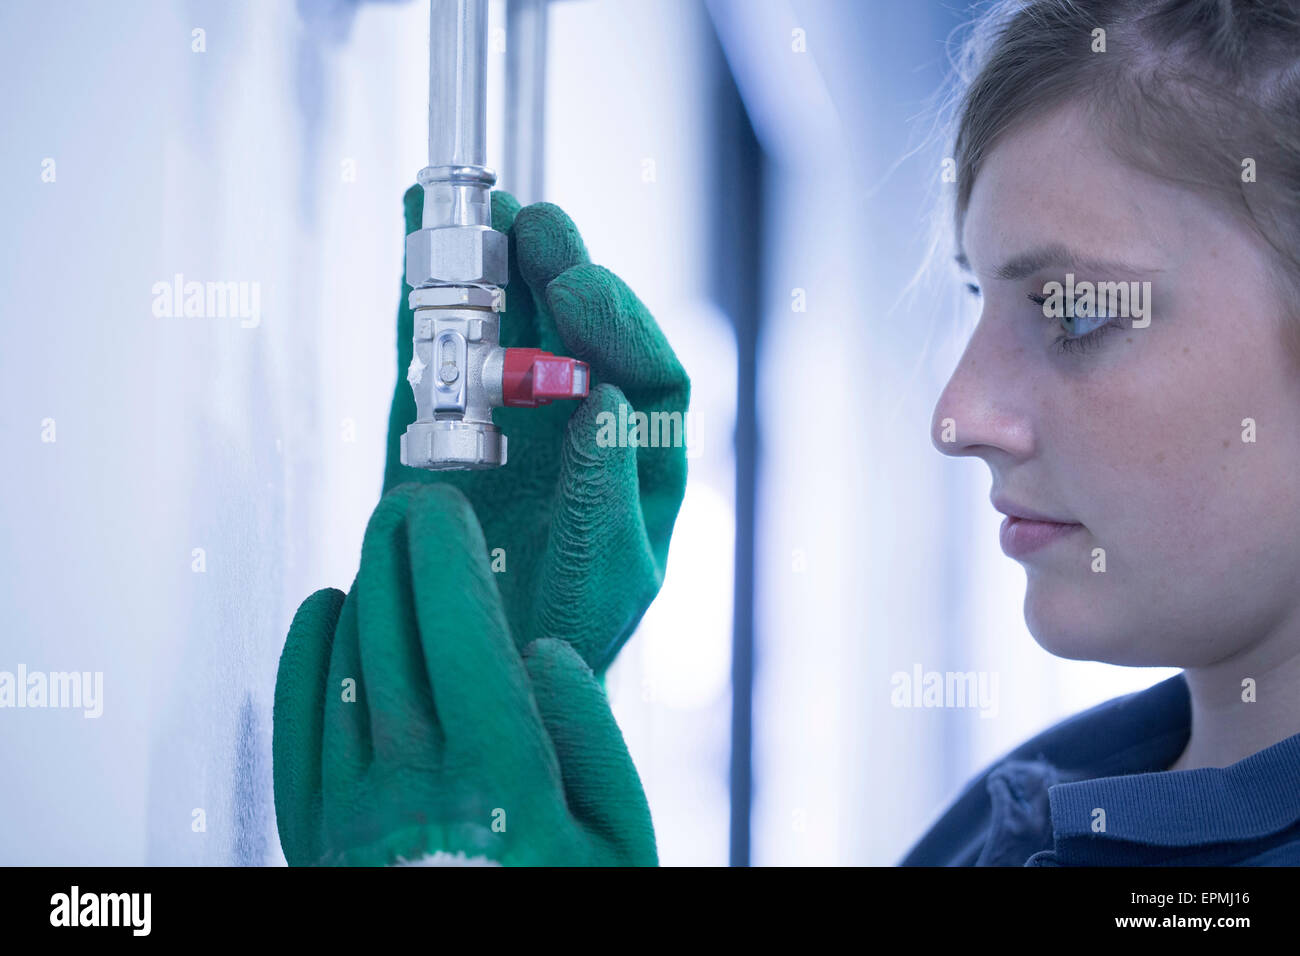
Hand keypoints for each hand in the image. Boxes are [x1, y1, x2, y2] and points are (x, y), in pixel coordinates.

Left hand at [272, 482, 657, 865]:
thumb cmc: (570, 917)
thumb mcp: (624, 844)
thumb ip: (591, 739)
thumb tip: (539, 653)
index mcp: (504, 776)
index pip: (457, 627)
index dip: (441, 550)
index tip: (441, 504)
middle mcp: (417, 786)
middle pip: (393, 632)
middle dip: (396, 551)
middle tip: (407, 504)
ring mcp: (354, 817)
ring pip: (344, 668)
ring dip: (360, 591)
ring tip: (377, 548)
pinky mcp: (314, 842)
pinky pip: (295, 730)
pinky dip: (302, 661)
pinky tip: (319, 616)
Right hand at [382, 188, 689, 676]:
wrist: (466, 670)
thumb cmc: (557, 637)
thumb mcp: (600, 580)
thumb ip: (605, 497)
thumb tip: (604, 400)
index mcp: (639, 459)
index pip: (649, 372)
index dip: (620, 322)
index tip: (577, 288)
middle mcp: (579, 425)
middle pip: (582, 330)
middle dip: (560, 271)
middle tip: (531, 222)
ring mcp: (507, 415)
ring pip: (510, 324)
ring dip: (493, 261)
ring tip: (470, 208)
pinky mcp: (437, 419)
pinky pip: (434, 347)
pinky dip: (421, 294)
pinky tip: (413, 233)